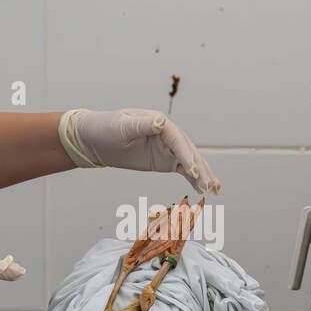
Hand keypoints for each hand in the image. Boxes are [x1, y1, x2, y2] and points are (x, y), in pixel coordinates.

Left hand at [58, 108, 221, 194]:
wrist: (94, 139)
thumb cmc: (105, 128)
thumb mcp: (121, 126)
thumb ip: (141, 125)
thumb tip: (161, 122)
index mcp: (158, 121)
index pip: (176, 138)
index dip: (185, 153)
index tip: (192, 169)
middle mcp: (167, 133)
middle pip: (188, 150)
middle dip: (199, 168)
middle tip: (208, 185)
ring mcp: (167, 147)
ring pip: (190, 161)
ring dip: (203, 174)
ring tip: (216, 189)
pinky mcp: (164, 160)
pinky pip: (183, 169)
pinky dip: (194, 179)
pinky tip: (205, 189)